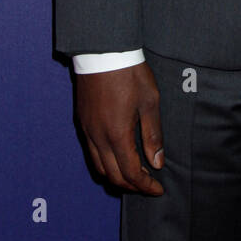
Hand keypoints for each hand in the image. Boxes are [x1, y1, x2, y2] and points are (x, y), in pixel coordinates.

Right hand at [75, 61, 164, 195]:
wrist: (103, 51)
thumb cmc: (130, 74)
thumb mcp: (149, 102)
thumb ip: (153, 135)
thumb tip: (157, 162)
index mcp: (116, 134)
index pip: (130, 173)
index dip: (145, 186)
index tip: (158, 189)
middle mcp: (98, 137)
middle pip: (112, 176)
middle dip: (132, 185)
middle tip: (149, 184)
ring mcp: (87, 130)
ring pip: (99, 167)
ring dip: (117, 175)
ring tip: (136, 172)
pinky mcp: (82, 122)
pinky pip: (91, 152)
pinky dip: (105, 162)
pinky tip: (119, 154)